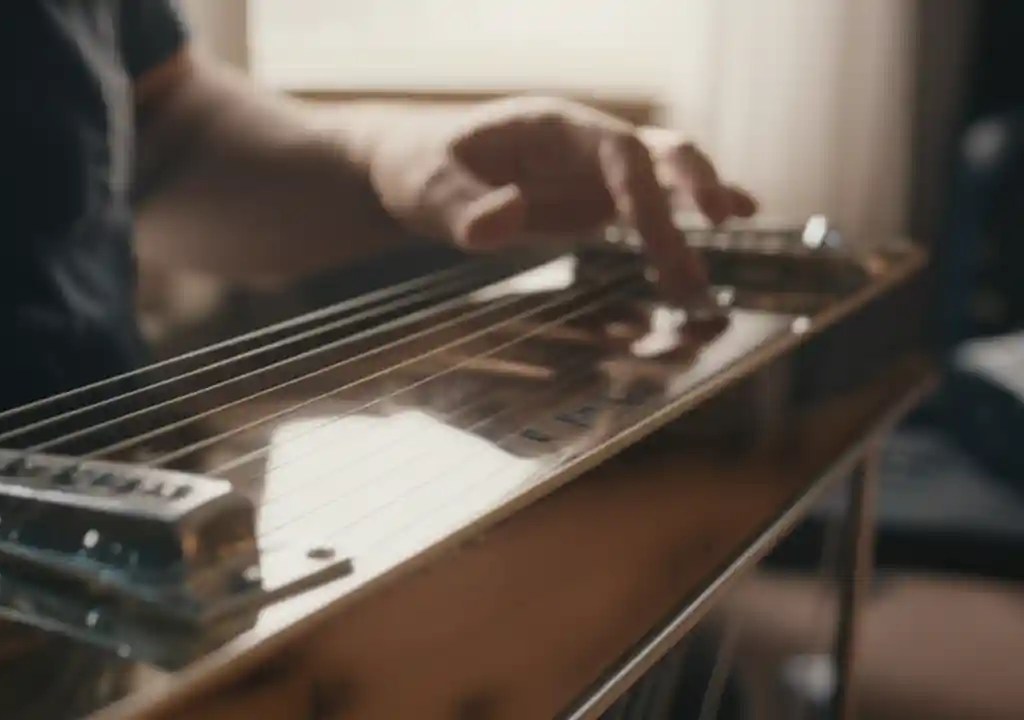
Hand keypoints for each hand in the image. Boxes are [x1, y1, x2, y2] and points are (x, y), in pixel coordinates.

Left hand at [365, 97, 756, 304]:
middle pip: (660, 151)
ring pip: (668, 174)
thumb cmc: (419, 171)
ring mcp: (595, 171)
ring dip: (700, 208)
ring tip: (721, 257)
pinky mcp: (595, 200)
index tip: (659, 238)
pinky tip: (743, 216)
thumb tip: (510, 218)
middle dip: (694, 190)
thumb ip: (463, 207)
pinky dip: (695, 208)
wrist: (414, 171)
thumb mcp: (426, 188)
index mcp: (553, 127)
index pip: (618, 151)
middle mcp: (586, 142)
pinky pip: (656, 199)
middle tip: (717, 234)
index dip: (645, 192)